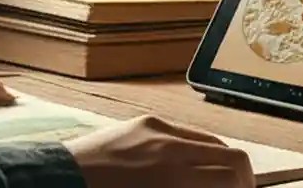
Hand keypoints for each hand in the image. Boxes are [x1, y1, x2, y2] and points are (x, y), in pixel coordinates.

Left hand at [63, 114, 254, 187]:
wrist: (61, 181)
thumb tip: (218, 187)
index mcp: (174, 179)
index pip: (233, 176)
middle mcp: (171, 149)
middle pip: (233, 156)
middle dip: (241, 180)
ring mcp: (159, 130)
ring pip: (213, 142)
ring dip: (221, 165)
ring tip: (212, 183)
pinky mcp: (146, 121)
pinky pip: (185, 133)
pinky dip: (196, 151)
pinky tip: (185, 168)